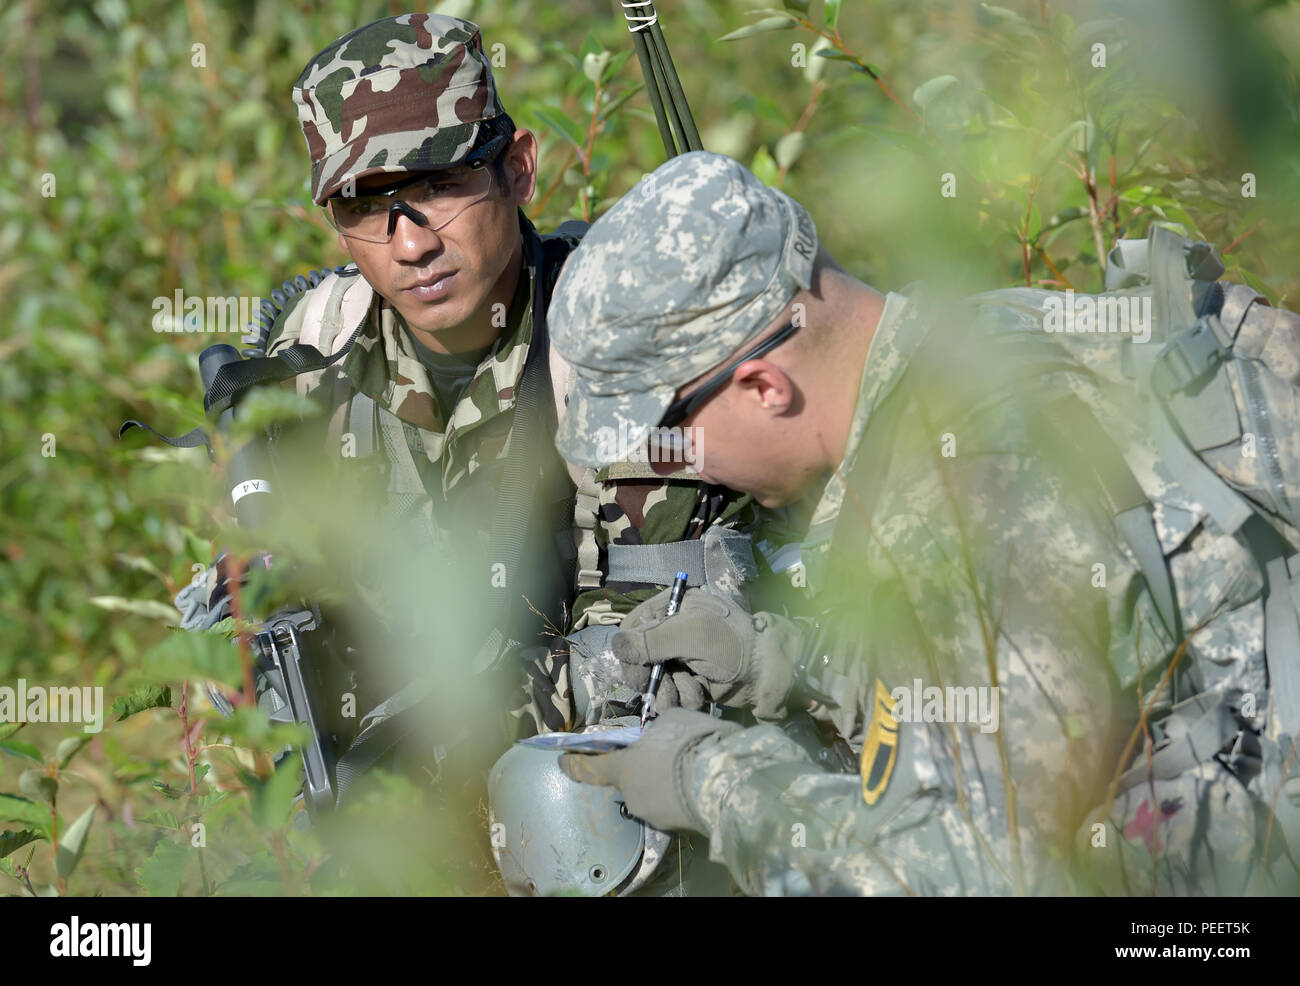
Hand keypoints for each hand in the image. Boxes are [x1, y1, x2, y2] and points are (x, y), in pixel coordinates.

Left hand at [558, 708, 741, 831]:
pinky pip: (673, 806)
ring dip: (664, 783)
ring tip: (689, 768)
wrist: (726, 781)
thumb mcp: (673, 721)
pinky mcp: (677, 829)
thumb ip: (656, 731)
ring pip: (653, 794)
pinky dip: (680, 796)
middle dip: (642, 769)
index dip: (574, 763)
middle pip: (630, 780)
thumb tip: (656, 737)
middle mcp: (632, 795)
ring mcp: (655, 816)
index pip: (589, 768)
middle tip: (666, 755)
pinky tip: (698, 784)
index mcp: (624, 768)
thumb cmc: (692, 743)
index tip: (562, 760)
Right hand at [612, 587, 804, 720]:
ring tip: (692, 692)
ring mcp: (680, 658)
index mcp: (670, 610)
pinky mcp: (689, 681)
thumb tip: (616, 645)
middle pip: (638, 661)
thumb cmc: (732, 644)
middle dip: (652, 679)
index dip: (632, 653)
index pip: (631, 631)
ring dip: (669, 693)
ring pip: (653, 683)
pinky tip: (700, 696)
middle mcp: (671, 632)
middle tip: (667, 687)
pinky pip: (671, 695)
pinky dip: (683, 699)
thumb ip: (651, 639)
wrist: (767, 672)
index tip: (643, 669)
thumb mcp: (691, 635)